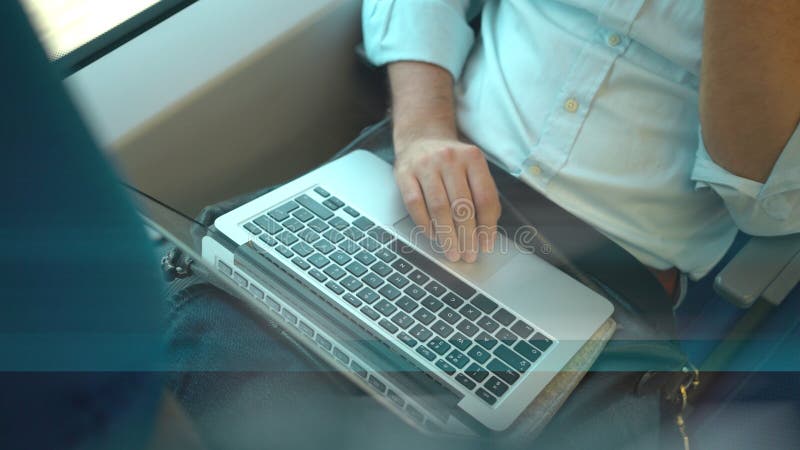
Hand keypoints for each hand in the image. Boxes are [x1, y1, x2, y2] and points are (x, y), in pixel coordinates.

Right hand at [393, 137, 500, 262]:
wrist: (421, 137)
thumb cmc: (451, 161)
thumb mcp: (473, 168)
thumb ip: (482, 194)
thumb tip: (486, 231)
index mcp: (472, 158)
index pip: (484, 198)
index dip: (487, 226)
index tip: (486, 245)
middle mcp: (449, 158)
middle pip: (462, 206)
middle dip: (467, 236)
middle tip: (468, 255)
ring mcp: (425, 165)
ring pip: (439, 208)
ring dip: (447, 235)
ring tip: (452, 252)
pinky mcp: (404, 173)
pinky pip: (415, 204)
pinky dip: (425, 224)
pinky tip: (433, 236)